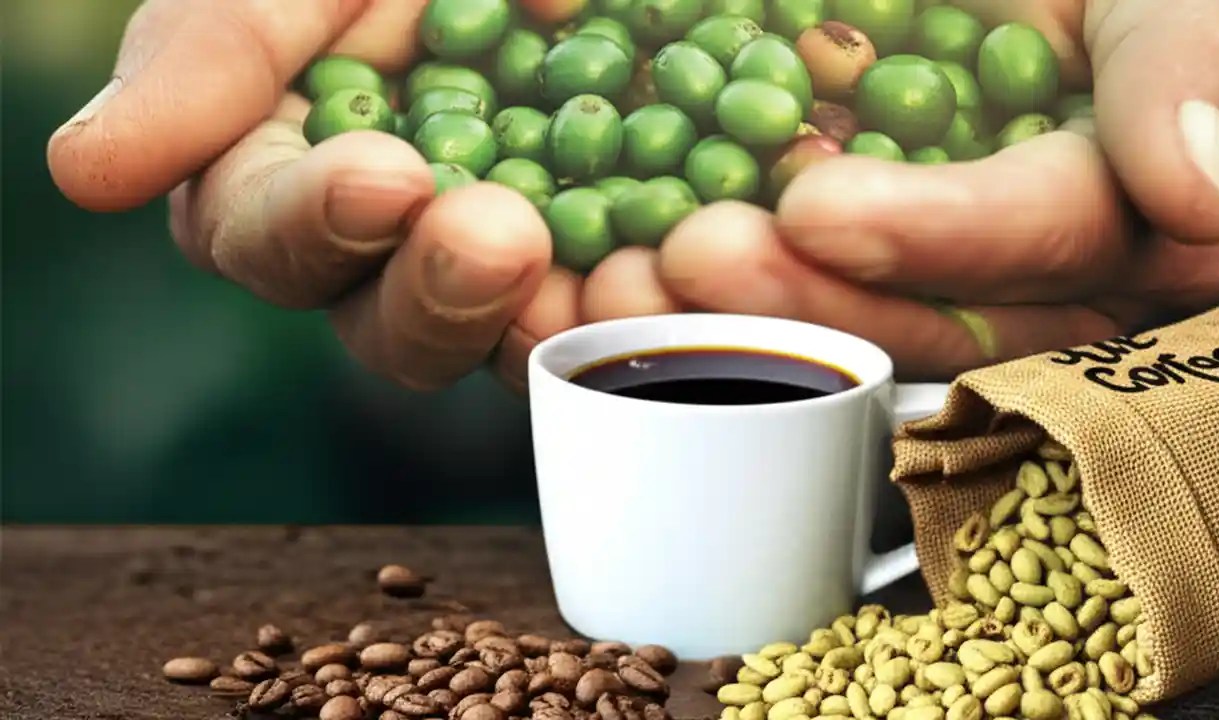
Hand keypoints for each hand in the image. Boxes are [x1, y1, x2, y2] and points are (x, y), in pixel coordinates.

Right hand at [46, 0, 679, 391]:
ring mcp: (514, 262)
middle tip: (493, 234)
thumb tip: (83, 175)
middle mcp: (396, 251)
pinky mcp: (619, 252)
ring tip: (616, 274)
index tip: (378, 178)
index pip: (275, 235)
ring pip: (518, 335)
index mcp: (294, 183)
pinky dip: (662, 296)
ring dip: (560, 316)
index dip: (317, 222)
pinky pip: (634, 301)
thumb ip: (208, 60)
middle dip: (439, 288)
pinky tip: (699, 267)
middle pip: (395, 323)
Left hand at [658, 0, 1218, 379]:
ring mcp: (907, 290)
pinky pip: (754, 321)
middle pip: (921, 325)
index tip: (816, 204)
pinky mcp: (815, 286)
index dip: (939, 235)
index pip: (1045, 236)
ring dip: (723, 330)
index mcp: (1109, 209)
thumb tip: (1196, 196)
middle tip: (689, 258)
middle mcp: (1015, 278)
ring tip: (622, 290)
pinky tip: (599, 296)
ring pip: (833, 343)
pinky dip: (678, 315)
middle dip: (802, 303)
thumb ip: (1180, 64)